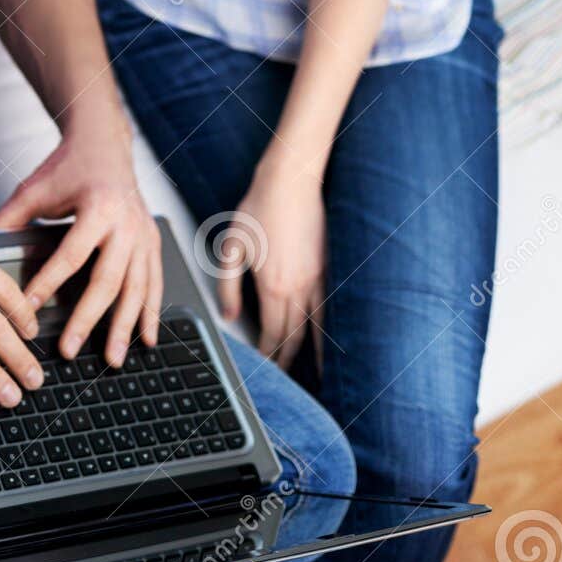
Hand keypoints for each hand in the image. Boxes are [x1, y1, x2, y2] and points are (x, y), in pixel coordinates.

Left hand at [0, 117, 162, 364]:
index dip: (49, 283)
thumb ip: (12, 217)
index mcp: (98, 208)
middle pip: (108, 280)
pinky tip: (147, 339)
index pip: (71, 254)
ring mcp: (144, 233)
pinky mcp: (152, 241)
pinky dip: (150, 312)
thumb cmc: (71, 164)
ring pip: (136, 288)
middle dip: (88, 319)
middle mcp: (127, 223)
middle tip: (69, 349)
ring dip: (125, 327)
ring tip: (112, 359)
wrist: (105, 143)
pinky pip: (154, 282)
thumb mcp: (38, 187)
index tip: (30, 310)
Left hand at [216, 147, 325, 371]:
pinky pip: (332, 308)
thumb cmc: (259, 209)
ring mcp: (320, 279)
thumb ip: (228, 286)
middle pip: (296, 338)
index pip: (274, 336)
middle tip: (283, 379)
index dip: (269, 357)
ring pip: (319, 329)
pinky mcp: (330, 268)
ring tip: (317, 377)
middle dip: (288, 361)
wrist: (291, 182)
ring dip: (316, 355)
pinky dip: (331, 330)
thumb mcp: (232, 246)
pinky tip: (332, 338)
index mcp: (275, 287)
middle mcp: (300, 289)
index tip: (265, 371)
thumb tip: (229, 315)